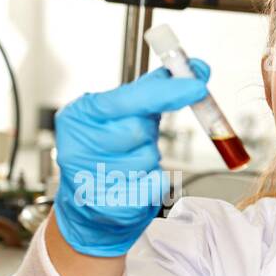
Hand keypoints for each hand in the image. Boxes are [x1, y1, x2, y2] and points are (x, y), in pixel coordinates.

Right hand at [54, 61, 209, 256]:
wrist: (89, 207)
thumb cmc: (110, 154)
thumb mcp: (125, 116)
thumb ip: (156, 91)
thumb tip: (197, 68)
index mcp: (81, 114)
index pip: (129, 98)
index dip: (166, 92)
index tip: (197, 86)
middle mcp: (78, 142)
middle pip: (140, 130)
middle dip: (148, 136)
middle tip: (133, 143)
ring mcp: (88, 175)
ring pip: (149, 159)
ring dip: (149, 163)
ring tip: (129, 167)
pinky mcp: (107, 204)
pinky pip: (154, 185)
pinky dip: (153, 184)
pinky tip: (133, 185)